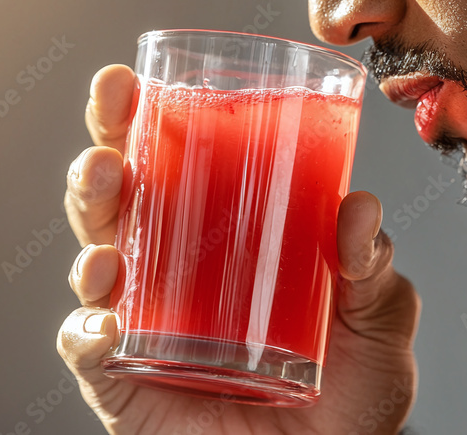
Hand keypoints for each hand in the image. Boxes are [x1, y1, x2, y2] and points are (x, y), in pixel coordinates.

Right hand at [58, 64, 420, 433]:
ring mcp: (150, 324)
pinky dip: (88, 329)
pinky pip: (90, 351)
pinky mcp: (130, 382)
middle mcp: (178, 271)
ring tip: (111, 189)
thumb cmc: (355, 386)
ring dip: (92, 219)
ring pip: (97, 259)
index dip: (147, 120)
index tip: (137, 79)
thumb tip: (360, 208)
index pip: (178, 166)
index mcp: (228, 236)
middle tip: (114, 118)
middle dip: (106, 150)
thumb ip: (374, 264)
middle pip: (125, 200)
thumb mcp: (378, 313)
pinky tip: (108, 315)